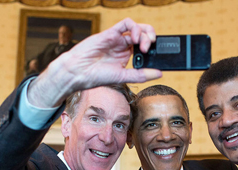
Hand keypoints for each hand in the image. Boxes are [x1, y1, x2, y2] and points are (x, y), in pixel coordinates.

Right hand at [28, 18, 161, 107]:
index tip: (157, 56)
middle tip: (149, 49)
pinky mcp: (111, 32)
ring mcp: (117, 39)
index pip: (144, 49)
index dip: (153, 50)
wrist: (77, 72)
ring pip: (137, 28)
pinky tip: (135, 38)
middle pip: (143, 36)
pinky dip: (135, 27)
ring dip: (145, 33)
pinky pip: (126, 23)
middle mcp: (122, 47)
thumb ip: (141, 75)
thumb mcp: (123, 77)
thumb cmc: (96, 76)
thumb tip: (160, 73)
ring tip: (144, 45)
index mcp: (126, 57)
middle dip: (150, 40)